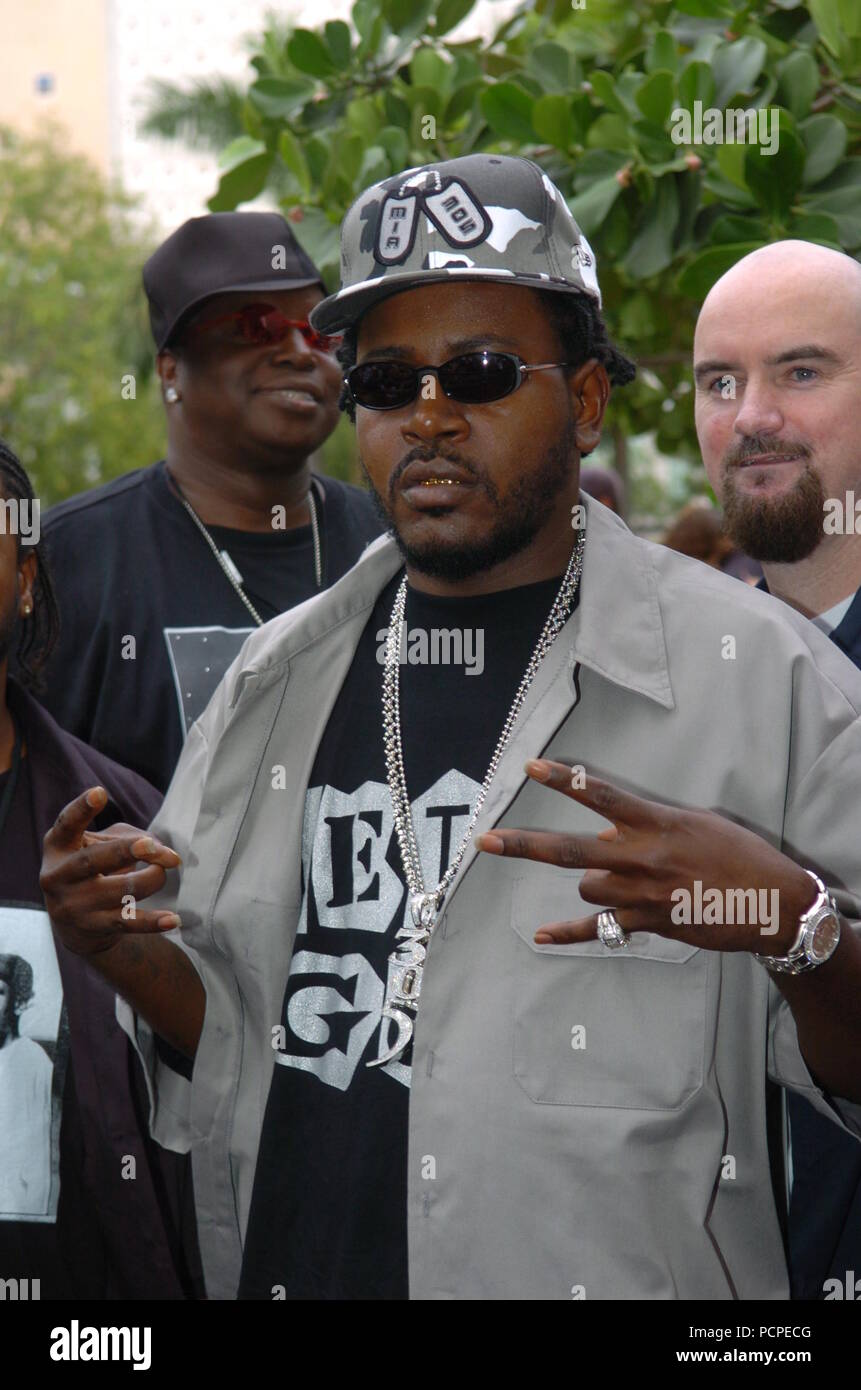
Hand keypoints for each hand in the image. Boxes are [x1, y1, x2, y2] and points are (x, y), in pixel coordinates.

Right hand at [40, 787, 182, 958]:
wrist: (77, 925)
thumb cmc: (95, 870)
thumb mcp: (102, 845)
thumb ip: (133, 837)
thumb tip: (166, 854)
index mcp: (58, 847)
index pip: (66, 825)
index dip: (81, 809)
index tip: (100, 792)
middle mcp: (58, 876)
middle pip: (91, 861)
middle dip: (123, 851)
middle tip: (150, 845)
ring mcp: (74, 906)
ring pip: (119, 891)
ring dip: (151, 879)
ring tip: (163, 871)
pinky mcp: (94, 928)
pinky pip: (128, 923)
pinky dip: (153, 922)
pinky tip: (174, 920)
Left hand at [475, 759, 814, 954]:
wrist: (773, 902)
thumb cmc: (739, 855)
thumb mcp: (697, 823)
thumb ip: (650, 824)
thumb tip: (609, 832)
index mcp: (656, 823)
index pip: (602, 795)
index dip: (565, 781)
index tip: (530, 768)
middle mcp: (642, 857)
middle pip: (569, 850)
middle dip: (524, 846)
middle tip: (486, 842)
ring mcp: (642, 894)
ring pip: (588, 886)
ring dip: (595, 881)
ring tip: (633, 879)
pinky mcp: (649, 923)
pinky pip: (600, 929)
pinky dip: (569, 933)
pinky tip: (542, 936)